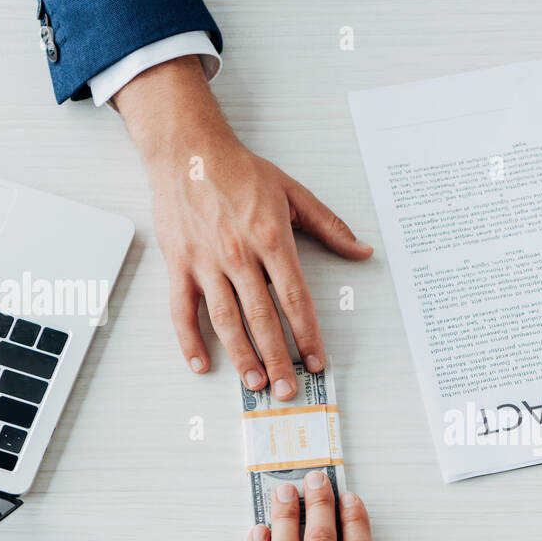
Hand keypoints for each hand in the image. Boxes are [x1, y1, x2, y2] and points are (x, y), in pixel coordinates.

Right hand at [114, 56, 372, 398]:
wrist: (187, 150)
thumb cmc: (240, 171)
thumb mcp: (293, 193)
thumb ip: (330, 226)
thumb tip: (363, 250)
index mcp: (270, 239)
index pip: (294, 298)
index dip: (307, 334)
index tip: (316, 362)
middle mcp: (238, 254)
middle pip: (261, 318)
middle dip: (277, 358)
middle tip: (287, 390)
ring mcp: (205, 262)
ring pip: (224, 320)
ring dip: (240, 356)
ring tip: (254, 383)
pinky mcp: (179, 264)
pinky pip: (181, 309)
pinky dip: (188, 340)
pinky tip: (201, 364)